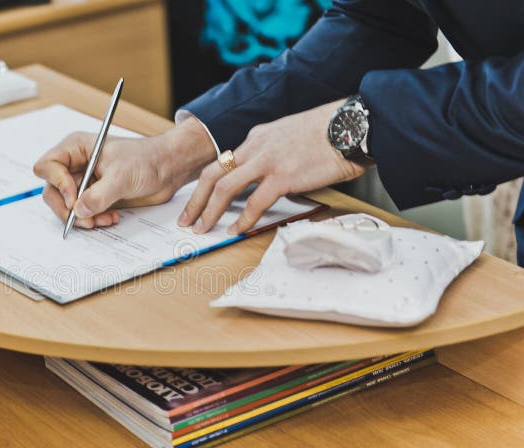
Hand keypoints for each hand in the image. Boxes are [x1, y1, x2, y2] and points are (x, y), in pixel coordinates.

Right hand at [33, 118, 216, 228]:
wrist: (167, 170)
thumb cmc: (147, 159)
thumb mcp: (122, 176)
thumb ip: (99, 195)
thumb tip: (79, 210)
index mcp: (76, 148)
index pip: (47, 166)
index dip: (57, 184)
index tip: (74, 197)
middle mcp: (76, 165)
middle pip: (52, 191)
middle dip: (67, 209)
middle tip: (85, 218)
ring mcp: (84, 182)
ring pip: (66, 206)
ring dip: (82, 217)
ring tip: (104, 219)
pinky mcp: (94, 197)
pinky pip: (82, 213)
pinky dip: (93, 219)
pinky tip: (110, 217)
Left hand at [177, 99, 368, 234]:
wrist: (352, 125)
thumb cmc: (329, 133)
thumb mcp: (291, 135)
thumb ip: (274, 151)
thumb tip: (268, 175)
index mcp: (257, 137)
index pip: (222, 162)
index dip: (205, 185)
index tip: (197, 200)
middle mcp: (256, 146)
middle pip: (213, 174)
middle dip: (195, 199)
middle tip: (186, 219)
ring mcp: (268, 161)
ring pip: (226, 187)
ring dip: (210, 211)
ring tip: (202, 229)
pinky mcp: (284, 176)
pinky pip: (255, 202)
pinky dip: (242, 219)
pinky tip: (236, 231)